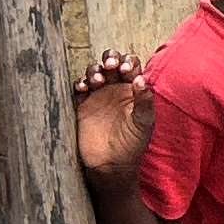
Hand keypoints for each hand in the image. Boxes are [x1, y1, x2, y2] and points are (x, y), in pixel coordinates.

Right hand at [74, 53, 153, 183]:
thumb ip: (144, 100)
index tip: (125, 71)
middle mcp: (116, 89)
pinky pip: (78, 88)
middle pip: (111, 63)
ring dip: (94, 70)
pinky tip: (84, 88)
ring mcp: (98, 96)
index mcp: (133, 90)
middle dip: (110, 58)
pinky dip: (80, 83)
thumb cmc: (132, 144)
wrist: (111, 164)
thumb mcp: (143, 122)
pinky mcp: (83, 105)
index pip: (131, 66)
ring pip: (94, 72)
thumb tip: (141, 79)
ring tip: (97, 81)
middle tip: (110, 65)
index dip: (128, 62)